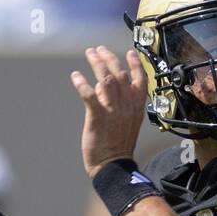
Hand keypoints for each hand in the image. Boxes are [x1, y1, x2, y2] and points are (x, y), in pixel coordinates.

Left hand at [70, 46, 147, 177]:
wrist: (112, 166)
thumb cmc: (118, 146)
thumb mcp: (126, 122)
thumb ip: (118, 103)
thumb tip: (103, 88)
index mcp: (136, 108)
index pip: (141, 81)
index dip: (136, 65)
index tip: (130, 53)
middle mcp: (126, 107)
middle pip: (120, 75)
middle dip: (109, 58)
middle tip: (99, 50)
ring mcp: (113, 111)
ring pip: (106, 80)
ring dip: (97, 64)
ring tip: (90, 54)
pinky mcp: (98, 117)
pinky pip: (89, 95)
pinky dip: (82, 83)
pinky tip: (75, 76)